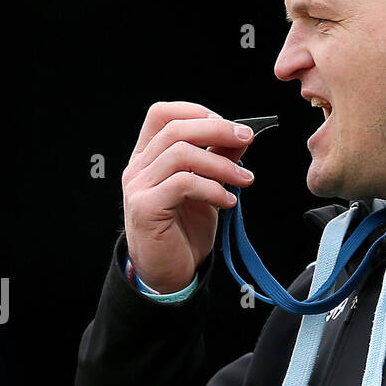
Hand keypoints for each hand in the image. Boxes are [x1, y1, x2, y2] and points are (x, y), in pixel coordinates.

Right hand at [121, 102, 255, 292]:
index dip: (196, 112)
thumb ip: (218, 160)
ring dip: (221, 164)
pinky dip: (212, 189)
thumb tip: (241, 135)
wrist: (169, 274)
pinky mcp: (147, 208)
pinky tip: (228, 202)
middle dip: (216, 130)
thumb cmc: (185, 231)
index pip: (162, 114)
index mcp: (148, 157)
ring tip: (244, 180)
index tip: (229, 126)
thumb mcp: (207, 189)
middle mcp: (139, 168)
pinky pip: (183, 184)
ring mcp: (139, 187)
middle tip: (247, 139)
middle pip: (175, 129)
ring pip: (181, 154)